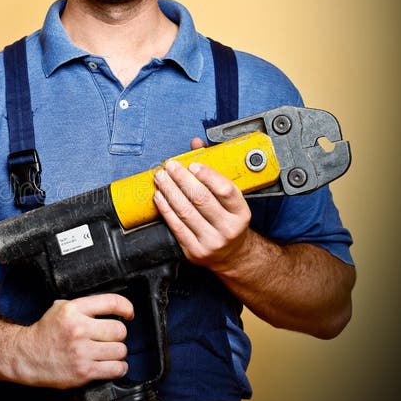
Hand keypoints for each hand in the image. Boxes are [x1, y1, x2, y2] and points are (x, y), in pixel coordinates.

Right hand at [11, 293, 131, 388]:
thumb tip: (112, 308)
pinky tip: (112, 365)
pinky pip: (115, 369)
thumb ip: (85, 306)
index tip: (129, 314)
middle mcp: (79, 329)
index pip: (111, 303)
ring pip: (120, 350)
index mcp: (74, 310)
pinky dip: (119, 368)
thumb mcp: (61, 308)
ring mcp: (82, 352)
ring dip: (118, 352)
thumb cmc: (45, 332)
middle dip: (119, 335)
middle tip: (111, 338)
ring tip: (109, 353)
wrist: (26, 356)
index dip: (126, 307)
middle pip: (119, 330)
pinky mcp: (83, 372)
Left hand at [153, 137, 251, 271]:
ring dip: (169, 191)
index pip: (225, 190)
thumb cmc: (230, 222)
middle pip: (201, 199)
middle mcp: (228, 229)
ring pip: (185, 211)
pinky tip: (160, 197)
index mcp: (241, 213)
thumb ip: (215, 172)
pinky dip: (165, 209)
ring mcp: (211, 242)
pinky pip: (176, 226)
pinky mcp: (195, 251)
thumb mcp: (232, 201)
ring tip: (161, 178)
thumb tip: (197, 144)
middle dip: (181, 179)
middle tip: (170, 166)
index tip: (192, 164)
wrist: (232, 256)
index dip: (207, 175)